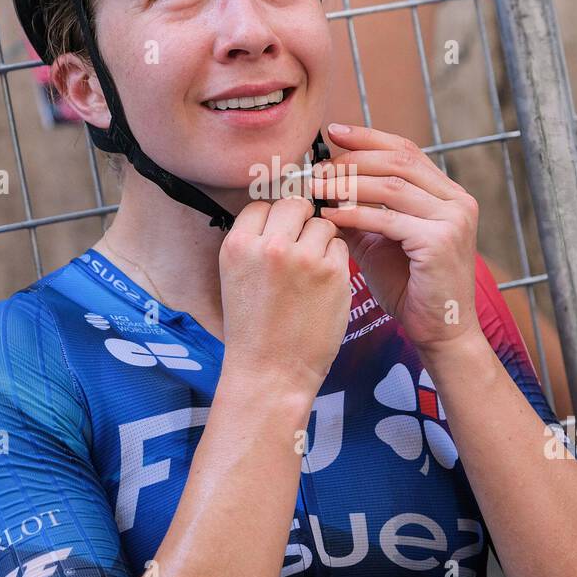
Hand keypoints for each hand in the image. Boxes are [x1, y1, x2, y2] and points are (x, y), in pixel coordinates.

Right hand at [219, 195, 351, 390]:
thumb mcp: (235, 277)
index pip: (262, 205)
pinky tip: (323, 283)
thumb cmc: (253, 328)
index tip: (279, 235)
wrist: (270, 372)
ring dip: (320, 240)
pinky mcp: (332, 273)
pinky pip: (340, 246)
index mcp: (238, 246)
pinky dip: (335, 260)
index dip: (273, 219)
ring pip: (322, 223)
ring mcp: (304, 258)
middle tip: (300, 246)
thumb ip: (255, 243)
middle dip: (300, 220)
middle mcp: (270, 247)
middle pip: (294, 204)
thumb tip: (281, 212)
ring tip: (311, 269)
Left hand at [312, 123, 482, 350]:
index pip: (407, 151)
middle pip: (399, 161)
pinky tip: (329, 216)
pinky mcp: (440, 241)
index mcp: (449, 194)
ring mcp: (453, 219)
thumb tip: (324, 185)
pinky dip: (354, 214)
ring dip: (348, 183)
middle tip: (317, 167)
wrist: (441, 331)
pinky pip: (387, 218)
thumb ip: (362, 212)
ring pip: (392, 186)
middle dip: (353, 159)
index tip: (334, 132)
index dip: (369, 138)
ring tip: (317, 187)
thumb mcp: (382, 241)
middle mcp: (457, 201)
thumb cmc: (411, 288)